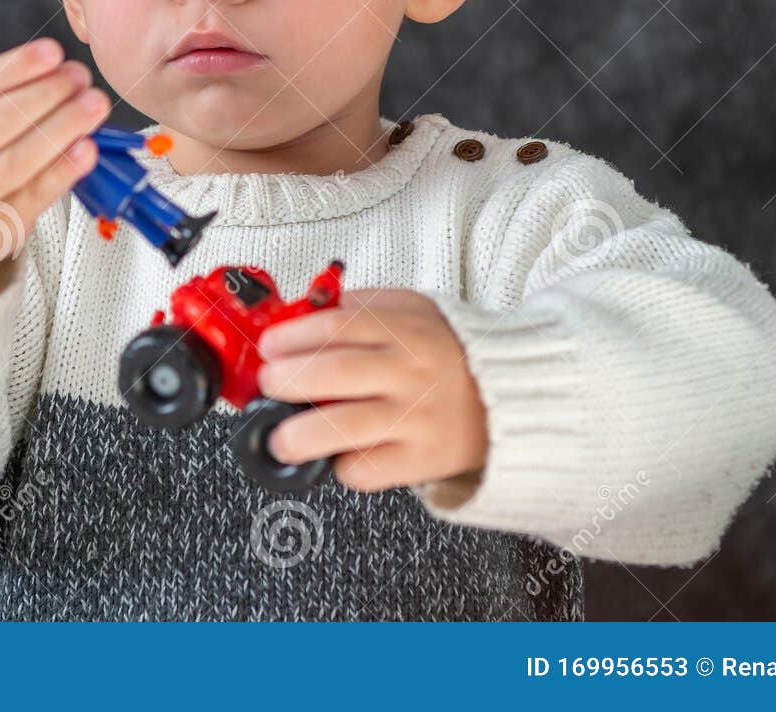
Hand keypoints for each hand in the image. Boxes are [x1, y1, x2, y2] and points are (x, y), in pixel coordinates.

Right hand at [0, 38, 109, 298]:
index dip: (16, 68)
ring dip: (63, 127)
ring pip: (20, 159)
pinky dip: (64, 170)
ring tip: (94, 105)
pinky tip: (88, 149)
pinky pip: (36, 195)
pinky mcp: (0, 226)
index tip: (53, 51)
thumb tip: (59, 72)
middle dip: (46, 93)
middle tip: (80, 75)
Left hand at [256, 287, 489, 493]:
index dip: (292, 336)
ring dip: (299, 435)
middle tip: (268, 385)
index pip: (335, 326)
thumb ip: (357, 307)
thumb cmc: (445, 351)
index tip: (269, 346)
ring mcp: (415, 418)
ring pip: (343, 427)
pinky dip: (341, 465)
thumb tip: (296, 318)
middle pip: (333, 373)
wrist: (506, 396)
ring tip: (280, 437)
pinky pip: (367, 468)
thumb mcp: (410, 309)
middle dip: (285, 380)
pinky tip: (337, 452)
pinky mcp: (419, 459)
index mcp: (404, 329)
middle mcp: (409, 372)